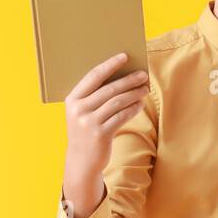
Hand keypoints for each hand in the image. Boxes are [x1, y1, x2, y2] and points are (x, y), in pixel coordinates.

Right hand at [61, 53, 149, 217]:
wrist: (81, 161)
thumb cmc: (85, 131)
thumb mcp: (83, 113)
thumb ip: (95, 96)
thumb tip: (122, 76)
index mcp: (72, 100)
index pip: (93, 76)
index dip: (110, 65)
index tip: (125, 56)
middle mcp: (78, 110)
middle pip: (109, 89)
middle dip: (128, 80)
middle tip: (143, 74)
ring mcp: (89, 122)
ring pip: (117, 102)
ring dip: (134, 94)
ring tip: (144, 89)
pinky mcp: (100, 134)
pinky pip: (121, 116)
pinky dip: (132, 109)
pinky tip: (139, 104)